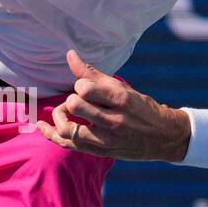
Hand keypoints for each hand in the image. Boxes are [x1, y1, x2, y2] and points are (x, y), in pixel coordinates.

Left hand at [35, 50, 191, 161]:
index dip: (80, 86)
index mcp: (121, 99)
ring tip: (64, 113)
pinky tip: (43, 126)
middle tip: (75, 101)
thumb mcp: (123, 88)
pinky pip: (68, 145)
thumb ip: (93, 74)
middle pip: (75, 106)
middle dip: (70, 101)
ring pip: (68, 129)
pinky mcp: (100, 152)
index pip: (85, 88)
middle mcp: (113, 121)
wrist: (164, 137)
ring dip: (60, 117)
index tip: (87, 89)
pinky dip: (51, 134)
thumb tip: (70, 55)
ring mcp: (106, 140)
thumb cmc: (141, 108)